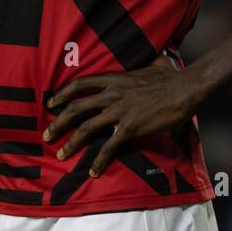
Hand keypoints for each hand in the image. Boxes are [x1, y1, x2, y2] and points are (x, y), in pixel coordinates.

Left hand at [44, 55, 201, 176]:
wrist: (184, 89)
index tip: (51, 103)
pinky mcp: (130, 127)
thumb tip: (160, 61)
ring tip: (61, 154)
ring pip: (86, 128)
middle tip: (47, 134)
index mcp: (114, 80)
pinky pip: (109, 146)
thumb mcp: (156, 66)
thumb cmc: (173, 78)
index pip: (80, 84)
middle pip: (76, 108)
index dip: (62, 94)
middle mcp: (111, 95)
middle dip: (58, 123)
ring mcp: (119, 112)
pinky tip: (93, 170)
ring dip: (71, 143)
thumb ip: (151, 65)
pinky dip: (99, 160)